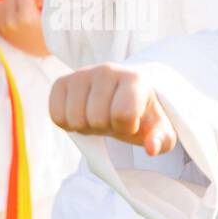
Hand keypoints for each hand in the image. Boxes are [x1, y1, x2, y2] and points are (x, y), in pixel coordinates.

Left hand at [0, 0, 49, 56]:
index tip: (39, 4)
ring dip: (13, 3)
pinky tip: (15, 14)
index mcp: (25, 18)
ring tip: (24, 12)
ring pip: (3, 1)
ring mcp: (3, 28)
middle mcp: (11, 23)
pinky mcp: (0, 30)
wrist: (46, 48)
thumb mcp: (52, 9)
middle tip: (32, 8)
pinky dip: (5, 9)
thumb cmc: (52, 28)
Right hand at [48, 64, 175, 155]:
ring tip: (98, 117)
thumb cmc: (142, 116)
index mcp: (134, 79)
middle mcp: (107, 70)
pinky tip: (81, 115)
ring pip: (74, 119)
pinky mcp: (62, 81)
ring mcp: (82, 74)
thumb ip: (161, 140)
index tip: (131, 122)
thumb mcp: (160, 130)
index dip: (126, 128)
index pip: (122, 114)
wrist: (122, 96)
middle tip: (112, 121)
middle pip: (96, 119)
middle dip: (105, 128)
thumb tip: (151, 148)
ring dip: (86, 128)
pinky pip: (56, 116)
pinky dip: (67, 124)